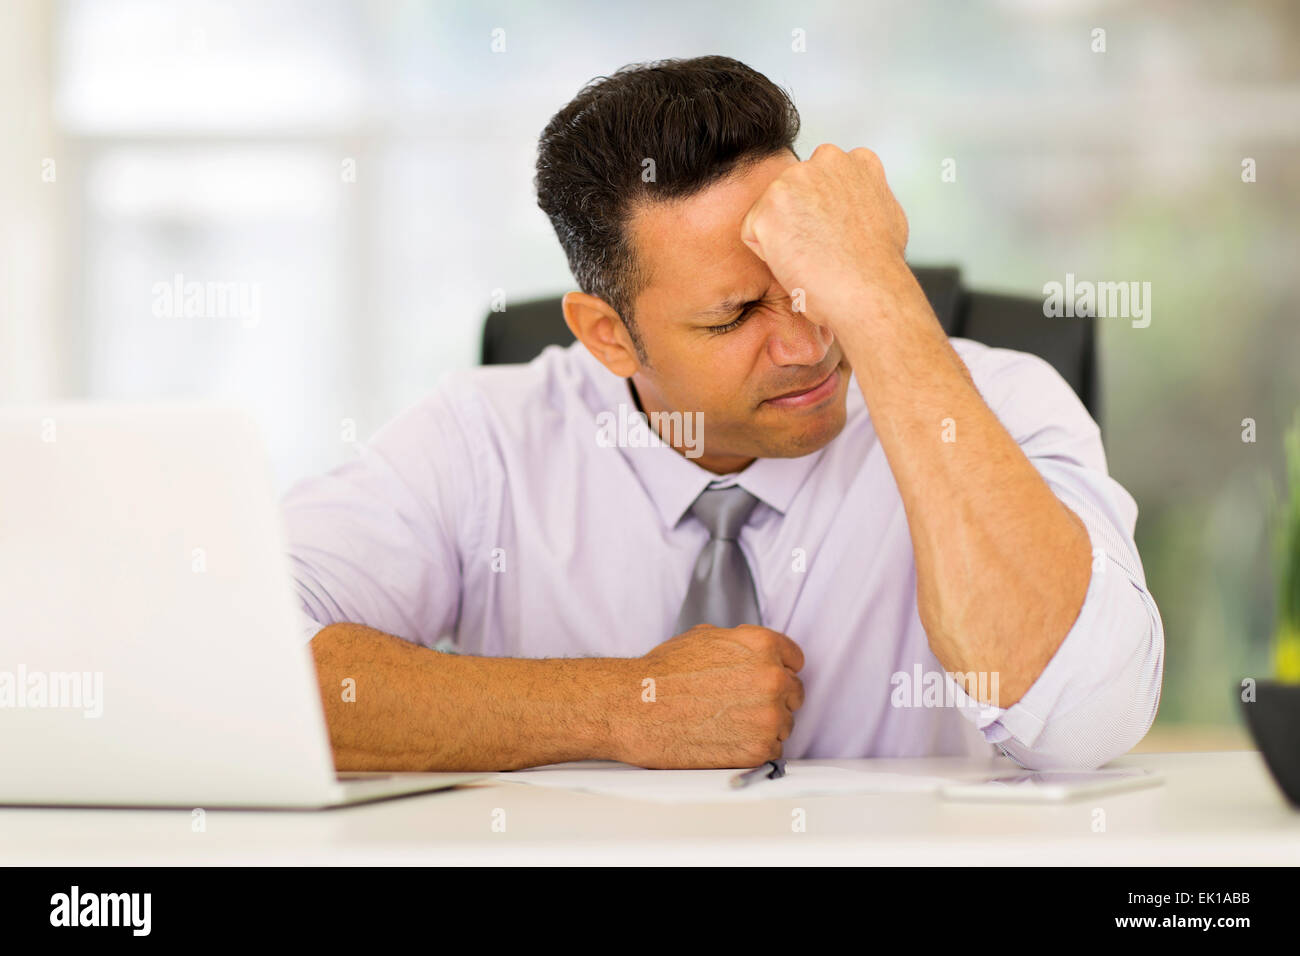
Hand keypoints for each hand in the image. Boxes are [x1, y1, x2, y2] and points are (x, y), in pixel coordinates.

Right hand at [614, 624, 805, 768]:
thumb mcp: (705, 637)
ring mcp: (768, 716)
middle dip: (772, 698)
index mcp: (762, 645)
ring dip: (764, 725)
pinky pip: (772, 751)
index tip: (766, 679)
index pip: (795, 659)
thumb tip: (752, 655)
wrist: (636, 707)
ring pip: (784, 723)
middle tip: (742, 704)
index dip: (779, 669)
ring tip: (728, 724)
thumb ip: (740, 645)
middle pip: (793, 692)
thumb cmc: (662, 674)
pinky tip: (728, 740)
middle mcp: (772, 678)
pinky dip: (754, 749)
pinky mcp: (759, 749)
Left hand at [740, 143, 909, 330]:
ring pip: (772, 211)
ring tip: (813, 256)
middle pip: (793, 192)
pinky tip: (796, 263)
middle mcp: (824, 160)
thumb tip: (855, 202)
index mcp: (854, 160)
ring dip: (784, 236)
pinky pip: (753, 233)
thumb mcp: (887, 214)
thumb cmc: (879, 266)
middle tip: (823, 249)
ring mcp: (794, 180)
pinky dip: (767, 254)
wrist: (869, 291)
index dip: (824, 214)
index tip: (836, 234)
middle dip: (800, 219)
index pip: (820, 181)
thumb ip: (865, 196)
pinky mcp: (768, 207)